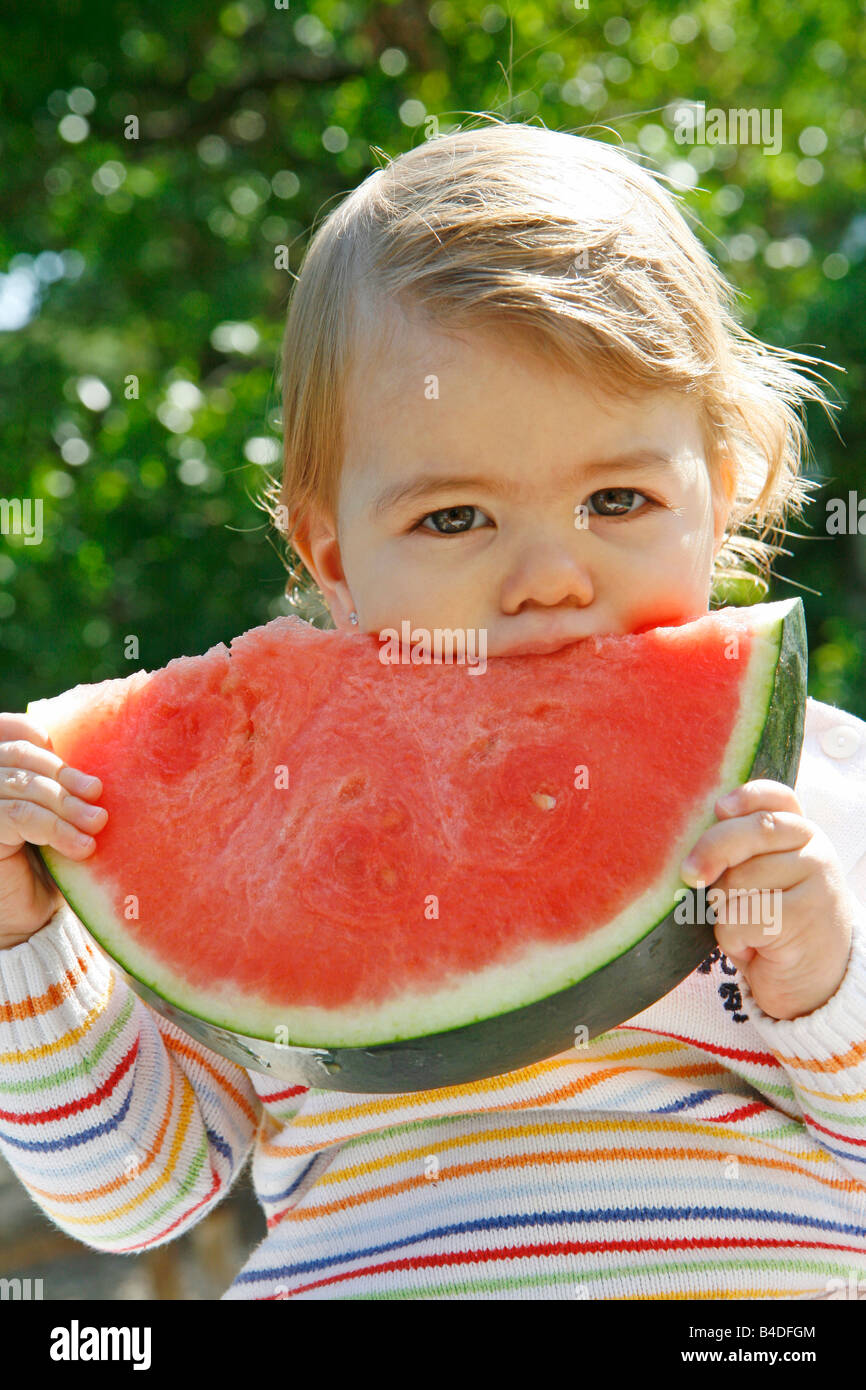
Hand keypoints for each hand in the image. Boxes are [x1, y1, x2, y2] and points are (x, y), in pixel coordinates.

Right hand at [0, 713, 107, 947]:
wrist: (28, 920)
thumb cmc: (49, 864)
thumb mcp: (61, 816)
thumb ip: (67, 787)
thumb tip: (103, 765)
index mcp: (2, 771)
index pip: (10, 730)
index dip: (37, 735)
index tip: (68, 757)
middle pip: (19, 756)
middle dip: (63, 774)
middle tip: (97, 798)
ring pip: (23, 786)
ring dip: (65, 803)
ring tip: (96, 823)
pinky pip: (20, 817)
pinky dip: (56, 827)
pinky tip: (82, 846)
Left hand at [680, 780, 855, 1020]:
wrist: (813, 983)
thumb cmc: (772, 924)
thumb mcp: (759, 881)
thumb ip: (740, 853)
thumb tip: (692, 851)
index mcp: (801, 832)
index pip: (777, 798)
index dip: (746, 797)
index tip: (719, 808)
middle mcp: (815, 848)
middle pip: (751, 833)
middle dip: (710, 851)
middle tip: (690, 875)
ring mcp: (817, 879)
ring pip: (738, 879)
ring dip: (724, 910)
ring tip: (745, 926)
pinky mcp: (804, 915)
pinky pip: (739, 915)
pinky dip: (731, 937)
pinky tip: (753, 947)